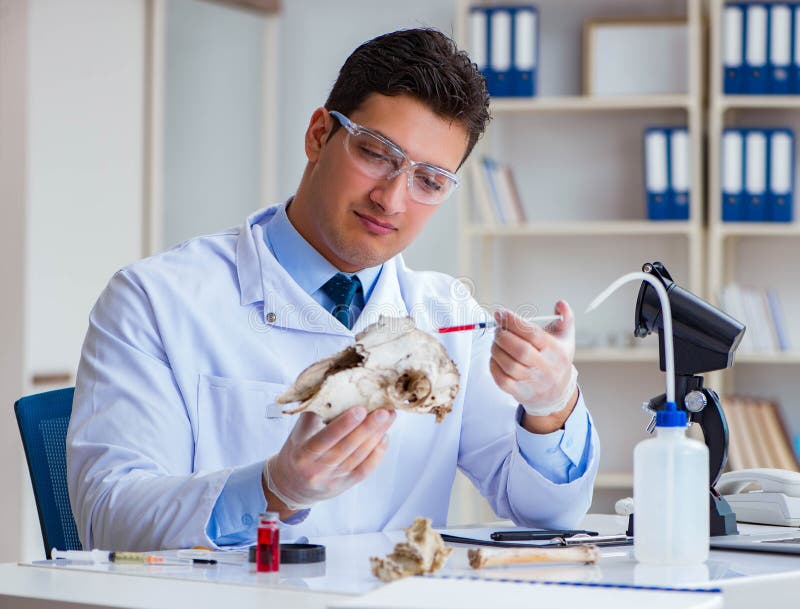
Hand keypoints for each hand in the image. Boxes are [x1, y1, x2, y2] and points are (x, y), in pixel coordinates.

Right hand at [263, 407, 394, 512]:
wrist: (291, 484)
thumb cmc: (298, 450)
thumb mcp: (299, 431)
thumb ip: (315, 411)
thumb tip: (332, 383)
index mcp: (304, 453)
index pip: (326, 438)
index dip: (344, 424)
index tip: (360, 409)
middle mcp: (318, 469)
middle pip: (347, 447)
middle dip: (368, 428)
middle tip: (384, 410)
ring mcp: (333, 479)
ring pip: (359, 457)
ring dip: (376, 436)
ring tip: (389, 418)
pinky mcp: (345, 486)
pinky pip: (365, 470)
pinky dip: (377, 453)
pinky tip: (384, 437)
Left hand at [489, 301, 577, 417]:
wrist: (558, 392)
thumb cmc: (557, 359)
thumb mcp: (566, 337)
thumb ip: (566, 317)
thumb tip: (560, 304)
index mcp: (556, 350)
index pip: (533, 334)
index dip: (513, 321)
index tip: (501, 313)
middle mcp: (546, 367)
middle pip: (520, 350)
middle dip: (503, 335)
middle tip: (497, 328)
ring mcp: (533, 382)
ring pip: (509, 365)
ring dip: (496, 349)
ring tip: (496, 341)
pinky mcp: (521, 393)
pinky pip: (502, 380)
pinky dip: (494, 366)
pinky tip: (495, 357)